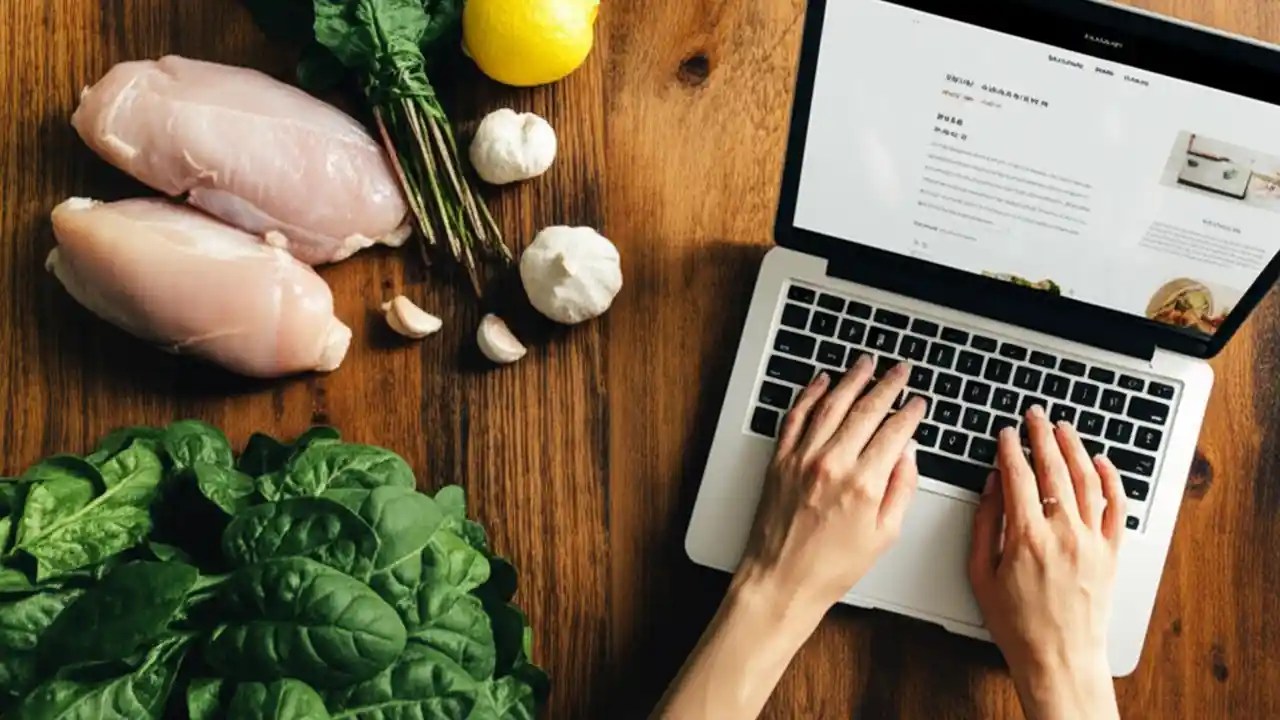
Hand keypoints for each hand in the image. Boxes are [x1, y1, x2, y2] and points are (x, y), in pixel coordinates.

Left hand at [734, 356, 926, 626]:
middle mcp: (832, 463)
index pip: (894, 432)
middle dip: (887, 384)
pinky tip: (821, 381)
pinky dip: (810, 394)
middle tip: (899, 369)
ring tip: (865, 363)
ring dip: (851, 379)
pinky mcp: (780, 460)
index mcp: (864, 484)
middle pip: (866, 409)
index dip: (910, 412)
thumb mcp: (885, 535)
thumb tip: (908, 455)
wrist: (781, 579)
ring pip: (831, 404)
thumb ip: (902, 489)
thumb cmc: (831, 566)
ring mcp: (802, 458)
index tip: (918, 402)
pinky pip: (796, 416)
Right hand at [968, 406, 1124, 719]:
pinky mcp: (1111, 553)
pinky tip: (1102, 461)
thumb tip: (991, 485)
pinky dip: (1112, 479)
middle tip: (1034, 416)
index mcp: (1026, 537)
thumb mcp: (981, 573)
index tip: (1005, 433)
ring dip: (1074, 448)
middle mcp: (1063, 534)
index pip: (1017, 476)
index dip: (1010, 449)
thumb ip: (985, 523)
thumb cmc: (1017, 624)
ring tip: (1063, 428)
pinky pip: (1117, 507)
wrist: (1059, 658)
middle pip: (1053, 470)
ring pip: (1087, 480)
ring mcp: (1092, 542)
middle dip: (1041, 436)